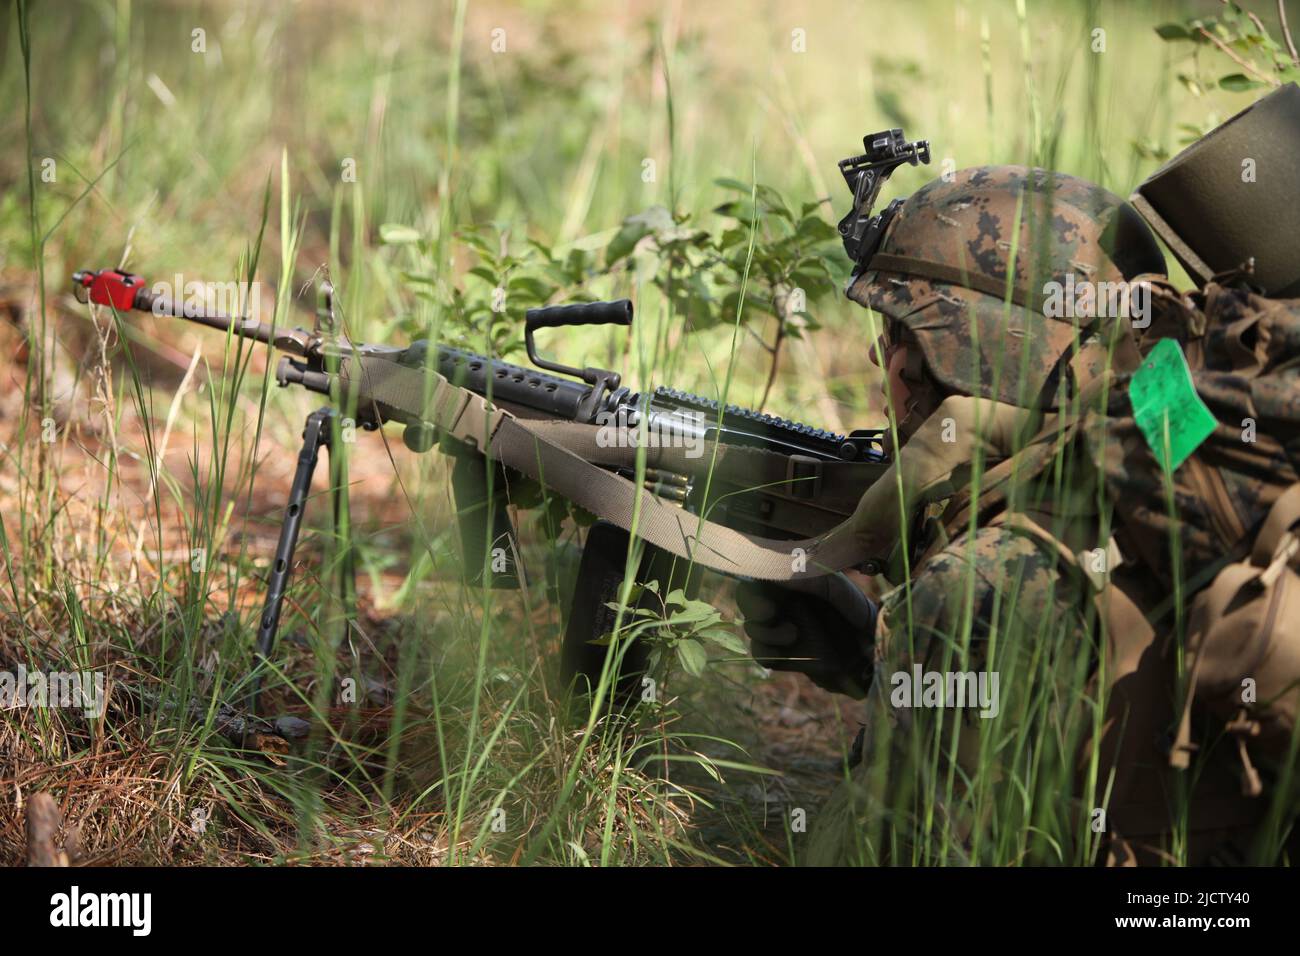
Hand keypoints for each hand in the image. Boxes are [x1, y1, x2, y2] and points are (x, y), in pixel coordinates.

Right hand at [735, 573, 876, 697]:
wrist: (873, 649)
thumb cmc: (856, 610)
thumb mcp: (834, 586)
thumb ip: (804, 577)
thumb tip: (774, 573)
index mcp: (791, 580)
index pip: (759, 571)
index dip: (752, 575)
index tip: (761, 581)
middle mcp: (781, 603)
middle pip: (746, 599)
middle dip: (751, 605)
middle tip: (768, 612)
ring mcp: (780, 629)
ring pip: (752, 628)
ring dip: (765, 632)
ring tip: (793, 634)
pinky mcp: (785, 656)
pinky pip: (761, 654)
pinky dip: (767, 652)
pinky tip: (786, 650)